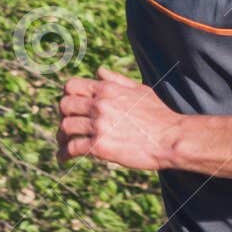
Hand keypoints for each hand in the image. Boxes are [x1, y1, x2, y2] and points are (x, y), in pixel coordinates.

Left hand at [56, 66, 180, 171]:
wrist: (170, 138)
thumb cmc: (159, 115)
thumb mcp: (139, 90)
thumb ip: (117, 80)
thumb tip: (99, 71)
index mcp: (107, 90)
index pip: (71, 86)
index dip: (66, 95)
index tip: (69, 106)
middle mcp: (99, 105)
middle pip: (64, 105)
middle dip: (62, 115)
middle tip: (66, 126)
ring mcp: (98, 125)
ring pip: (65, 127)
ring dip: (61, 137)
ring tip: (63, 144)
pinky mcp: (99, 146)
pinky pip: (72, 148)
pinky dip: (64, 154)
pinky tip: (64, 159)